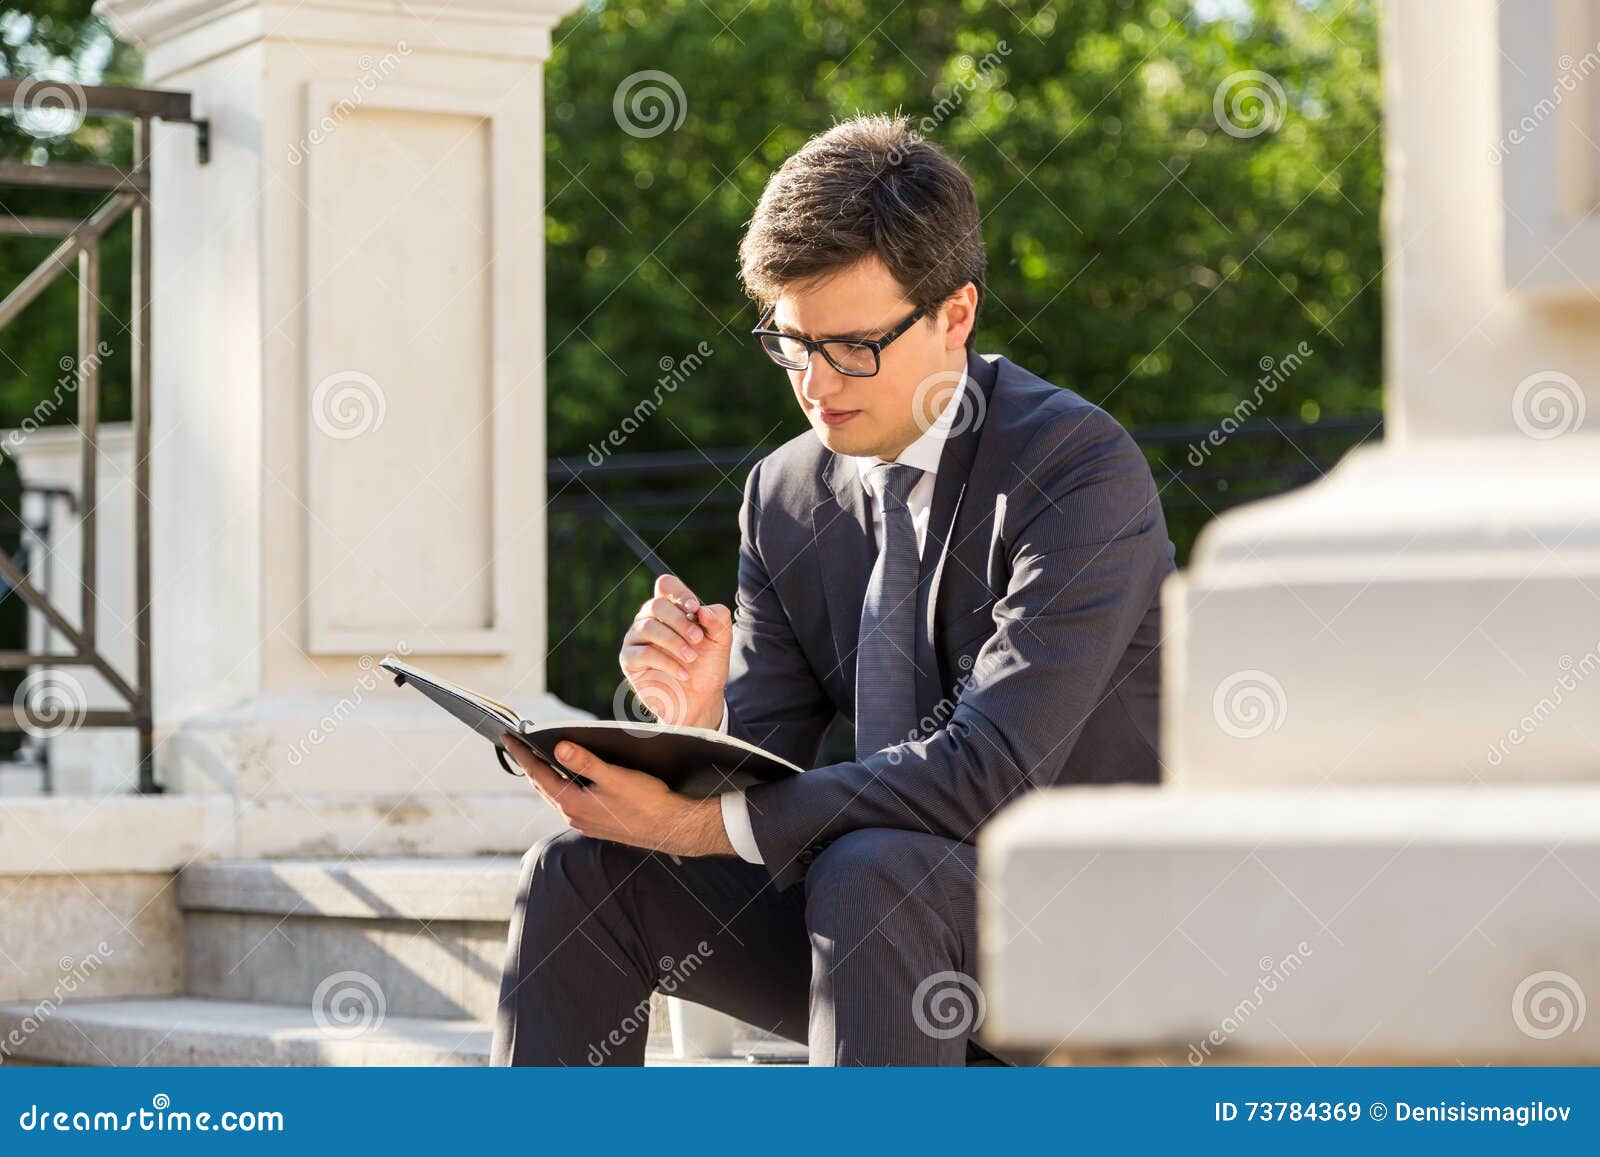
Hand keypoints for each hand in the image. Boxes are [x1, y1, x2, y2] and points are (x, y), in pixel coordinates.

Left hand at [504, 735, 732, 856]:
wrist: (672, 828)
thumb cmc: (647, 801)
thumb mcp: (615, 777)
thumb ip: (585, 763)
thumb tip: (559, 747)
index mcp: (573, 803)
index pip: (538, 774)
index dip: (522, 754)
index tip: (508, 738)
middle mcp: (574, 815)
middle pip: (543, 785)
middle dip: (530, 763)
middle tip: (516, 744)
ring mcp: (585, 821)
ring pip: (556, 794)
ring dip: (546, 775)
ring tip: (538, 757)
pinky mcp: (596, 823)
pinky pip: (570, 801)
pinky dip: (562, 785)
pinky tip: (569, 777)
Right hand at [619, 574, 731, 730]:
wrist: (700, 699)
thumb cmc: (707, 666)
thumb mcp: (721, 640)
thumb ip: (717, 619)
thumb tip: (701, 609)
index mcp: (671, 609)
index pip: (666, 585)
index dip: (679, 591)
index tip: (694, 607)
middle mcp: (650, 619)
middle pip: (656, 604)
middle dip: (680, 621)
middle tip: (698, 639)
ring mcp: (637, 638)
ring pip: (648, 627)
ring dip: (674, 642)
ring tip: (692, 658)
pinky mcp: (630, 660)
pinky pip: (643, 653)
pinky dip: (667, 663)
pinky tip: (683, 673)